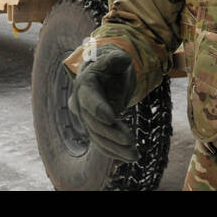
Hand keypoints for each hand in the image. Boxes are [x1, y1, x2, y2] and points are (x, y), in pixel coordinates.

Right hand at [67, 46, 138, 162]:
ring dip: (115, 148)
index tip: (112, 118)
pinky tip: (128, 158)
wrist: (106, 75)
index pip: (89, 99)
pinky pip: (101, 143)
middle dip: (112, 134)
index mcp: (86, 84)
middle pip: (93, 123)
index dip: (98, 108)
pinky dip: (114, 152)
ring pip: (98, 137)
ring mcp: (86, 118)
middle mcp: (81, 104)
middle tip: (131, 141)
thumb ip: (117, 58)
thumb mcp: (116, 58)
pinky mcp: (94, 129)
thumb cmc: (113, 65)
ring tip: (135, 155)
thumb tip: (123, 58)